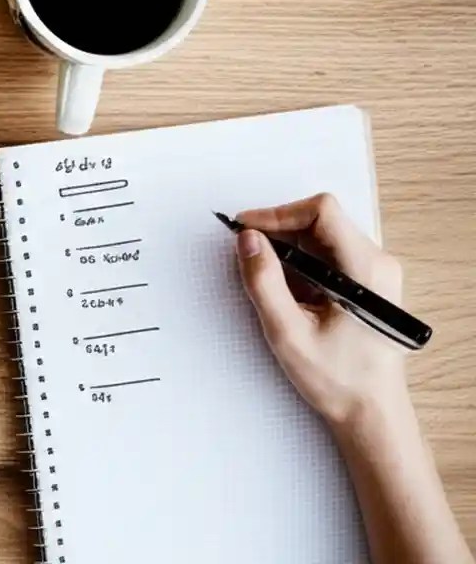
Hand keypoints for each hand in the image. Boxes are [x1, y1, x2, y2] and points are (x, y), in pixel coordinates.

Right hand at [233, 193, 409, 427]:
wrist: (371, 412)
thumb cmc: (338, 379)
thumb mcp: (289, 333)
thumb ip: (264, 282)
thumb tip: (247, 240)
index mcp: (366, 269)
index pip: (322, 211)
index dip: (278, 214)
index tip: (245, 230)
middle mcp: (377, 263)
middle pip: (320, 221)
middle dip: (278, 232)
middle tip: (247, 255)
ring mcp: (374, 273)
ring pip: (321, 238)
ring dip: (287, 251)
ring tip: (267, 281)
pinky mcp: (365, 284)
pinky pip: (327, 257)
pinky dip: (299, 266)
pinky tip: (287, 294)